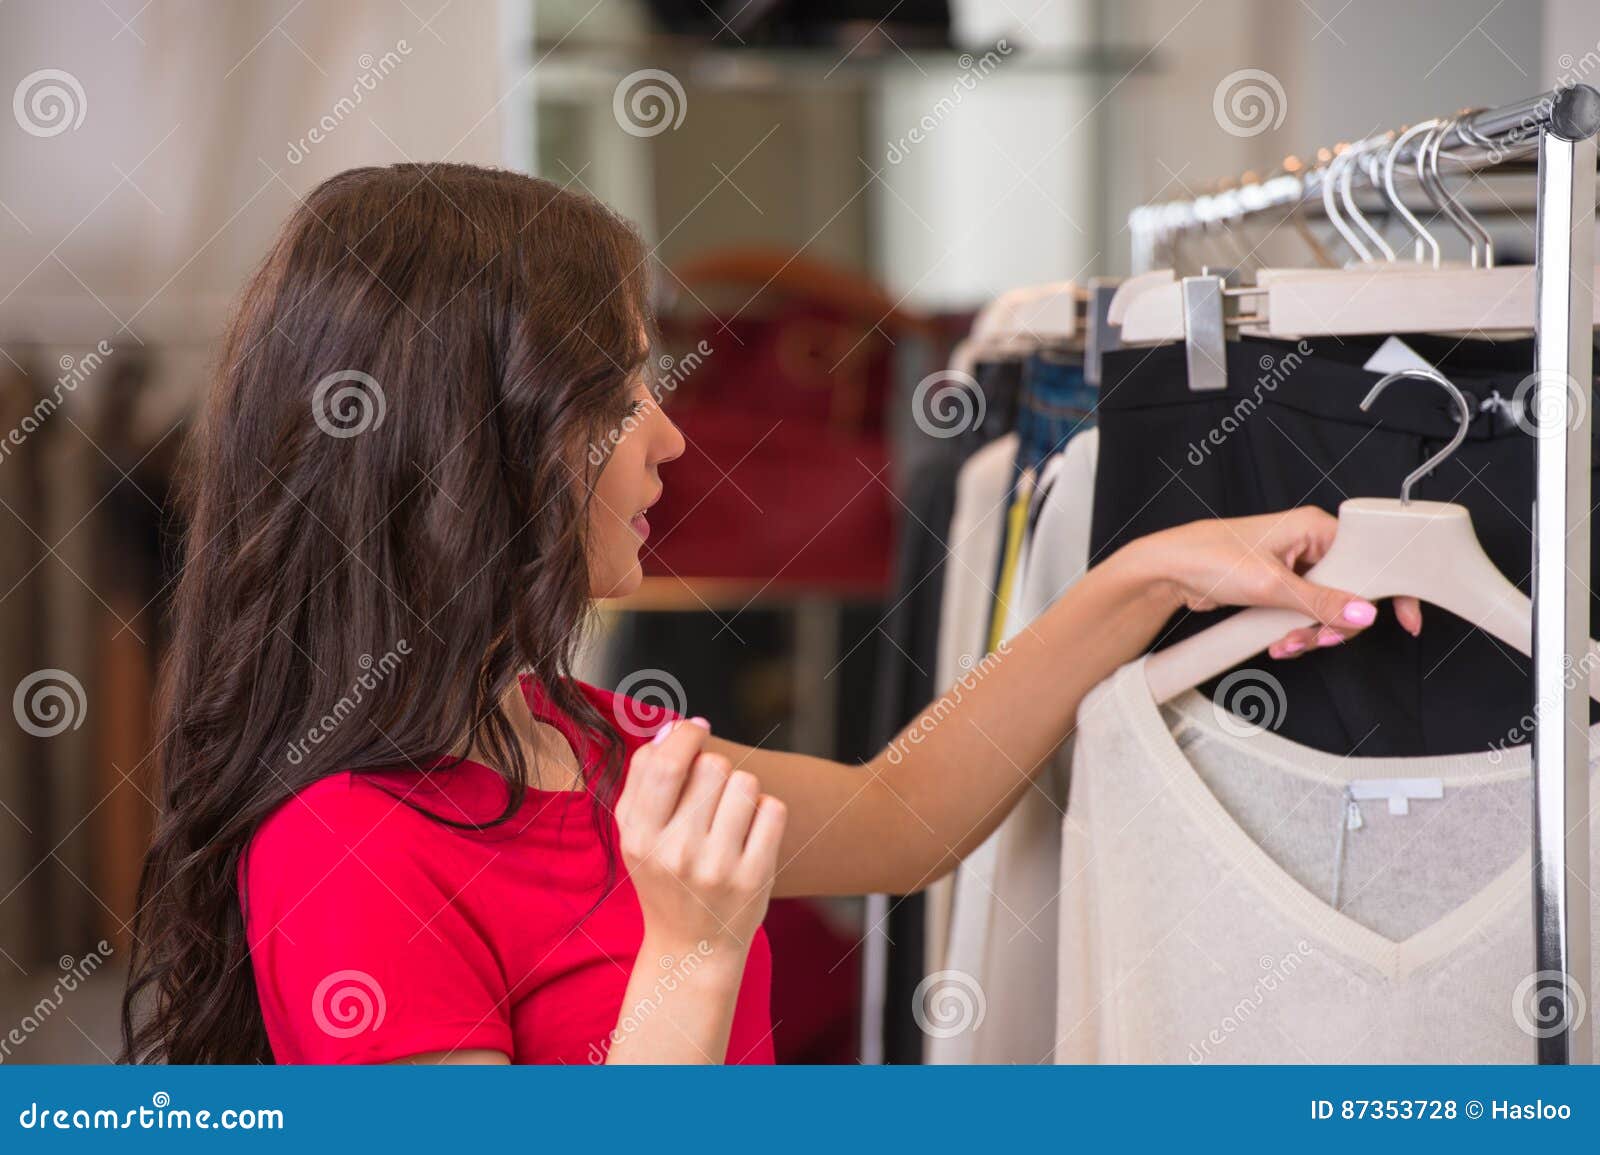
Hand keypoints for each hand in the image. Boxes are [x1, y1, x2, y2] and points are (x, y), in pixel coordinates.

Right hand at [614, 717, 784, 957]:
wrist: (691, 948)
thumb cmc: (664, 878)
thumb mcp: (636, 835)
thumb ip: (642, 778)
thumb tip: (672, 729)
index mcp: (640, 838)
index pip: (665, 765)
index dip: (685, 735)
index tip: (697, 729)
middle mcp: (676, 853)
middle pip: (712, 766)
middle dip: (716, 770)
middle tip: (710, 796)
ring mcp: (717, 867)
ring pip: (746, 783)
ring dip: (743, 791)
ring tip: (730, 817)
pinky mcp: (754, 877)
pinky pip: (773, 809)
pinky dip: (766, 813)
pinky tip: (750, 833)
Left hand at [1124, 506, 1422, 658]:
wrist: (1167, 573)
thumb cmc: (1209, 558)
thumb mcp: (1271, 584)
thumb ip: (1320, 602)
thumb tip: (1362, 614)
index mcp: (1314, 527)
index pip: (1371, 556)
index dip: (1390, 589)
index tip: (1406, 619)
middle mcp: (1308, 544)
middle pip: (1349, 591)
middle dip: (1334, 623)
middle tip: (1317, 638)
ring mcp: (1293, 567)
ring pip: (1325, 609)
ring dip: (1310, 633)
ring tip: (1286, 642)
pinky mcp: (1277, 587)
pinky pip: (1302, 615)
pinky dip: (1294, 633)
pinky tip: (1277, 643)